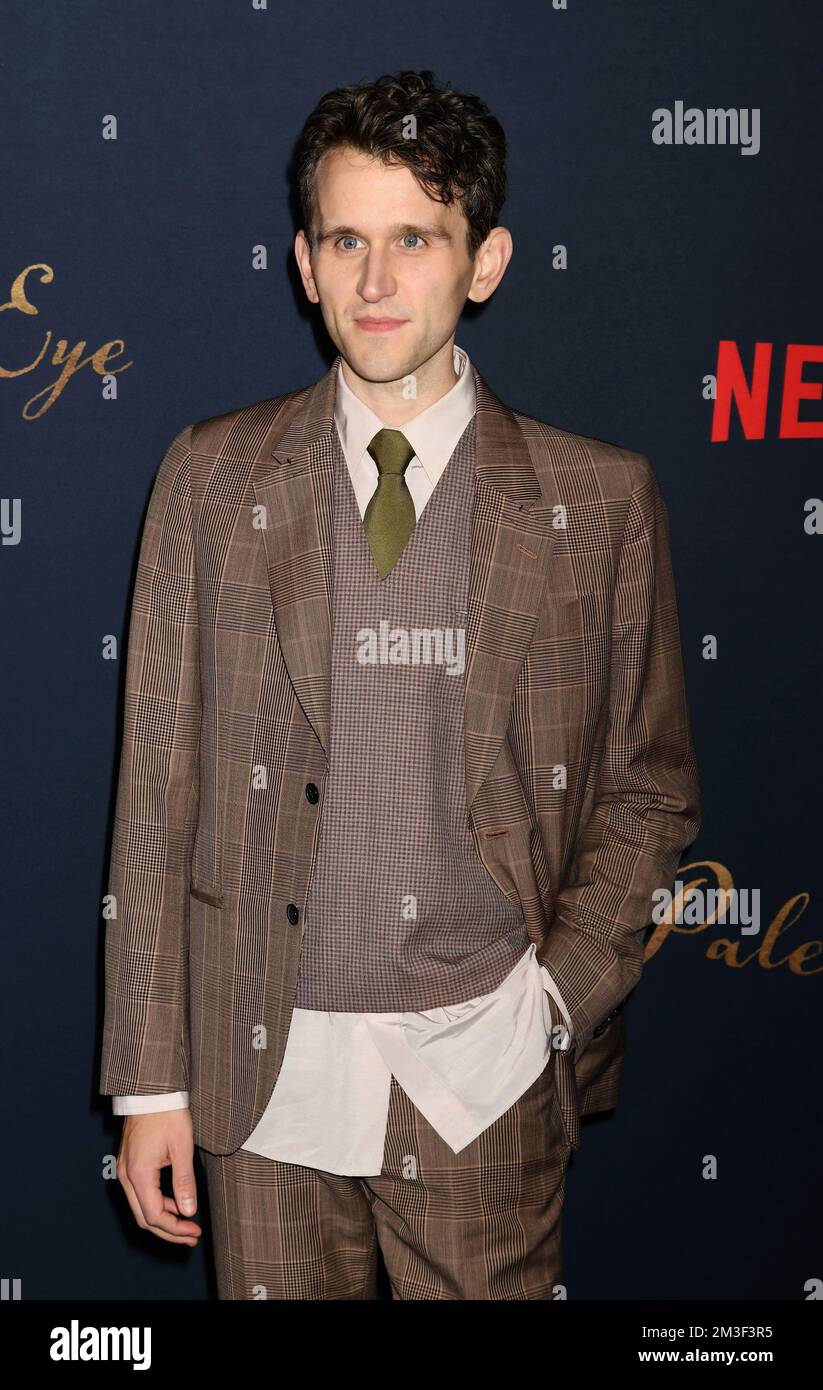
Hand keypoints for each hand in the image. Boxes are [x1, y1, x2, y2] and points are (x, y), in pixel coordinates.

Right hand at [117, 1108, 201, 1244]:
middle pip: (144, 1218)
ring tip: (187, 1223)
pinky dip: (157, 1203)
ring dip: (163, 1219)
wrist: (150, 1091)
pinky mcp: (129, 1164)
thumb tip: (189, 1211)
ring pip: (140, 1208)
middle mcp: (127, 1176)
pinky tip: (175, 1203)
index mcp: (139, 1174)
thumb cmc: (167, 1113)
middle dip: (169, 1231)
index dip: (175, 1229)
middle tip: (192, 1236)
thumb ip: (185, 1182)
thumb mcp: (182, 1147)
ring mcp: (125, 1170)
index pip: (155, 1216)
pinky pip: (139, 1194)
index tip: (194, 1232)